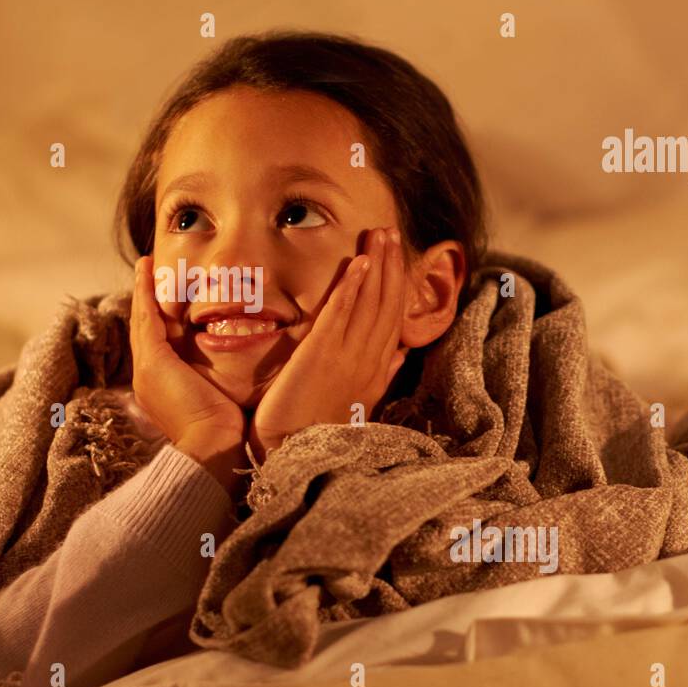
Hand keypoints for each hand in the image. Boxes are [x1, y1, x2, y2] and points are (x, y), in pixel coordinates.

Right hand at [129, 255, 248, 495]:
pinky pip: (147, 320)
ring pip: (142, 321)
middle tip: (146, 271)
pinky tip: (147, 273)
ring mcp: (147, 371)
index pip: (159, 345)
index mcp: (163, 388)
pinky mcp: (154, 363)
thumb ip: (224, 379)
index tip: (164, 297)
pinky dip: (145, 294)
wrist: (213, 450)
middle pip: (145, 329)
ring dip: (143, 291)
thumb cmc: (227, 432)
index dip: (159, 319)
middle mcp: (148, 378)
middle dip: (145, 300)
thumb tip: (243, 368)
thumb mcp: (224, 398)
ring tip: (144, 266)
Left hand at [247, 226, 408, 460]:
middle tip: (392, 232)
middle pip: (386, 304)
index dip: (397, 283)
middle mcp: (367, 362)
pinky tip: (358, 263)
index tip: (397, 255)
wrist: (288, 454)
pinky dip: (352, 288)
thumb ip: (381, 373)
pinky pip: (341, 315)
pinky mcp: (321, 357)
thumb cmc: (315, 430)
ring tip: (380, 235)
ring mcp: (346, 358)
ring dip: (377, 266)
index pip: (392, 318)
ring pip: (369, 303)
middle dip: (391, 265)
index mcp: (376, 371)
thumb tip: (398, 352)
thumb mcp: (358, 400)